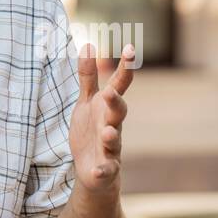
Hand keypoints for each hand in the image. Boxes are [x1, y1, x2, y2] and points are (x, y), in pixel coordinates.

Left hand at [70, 42, 135, 193]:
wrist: (93, 170)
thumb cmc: (92, 131)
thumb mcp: (87, 102)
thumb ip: (88, 77)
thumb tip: (88, 45)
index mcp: (108, 107)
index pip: (120, 84)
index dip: (126, 67)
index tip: (130, 48)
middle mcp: (113, 124)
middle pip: (119, 111)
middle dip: (115, 102)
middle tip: (110, 93)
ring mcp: (111, 147)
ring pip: (114, 140)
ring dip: (111, 136)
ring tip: (107, 132)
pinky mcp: (107, 168)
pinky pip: (107, 169)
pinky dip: (103, 170)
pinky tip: (97, 171)